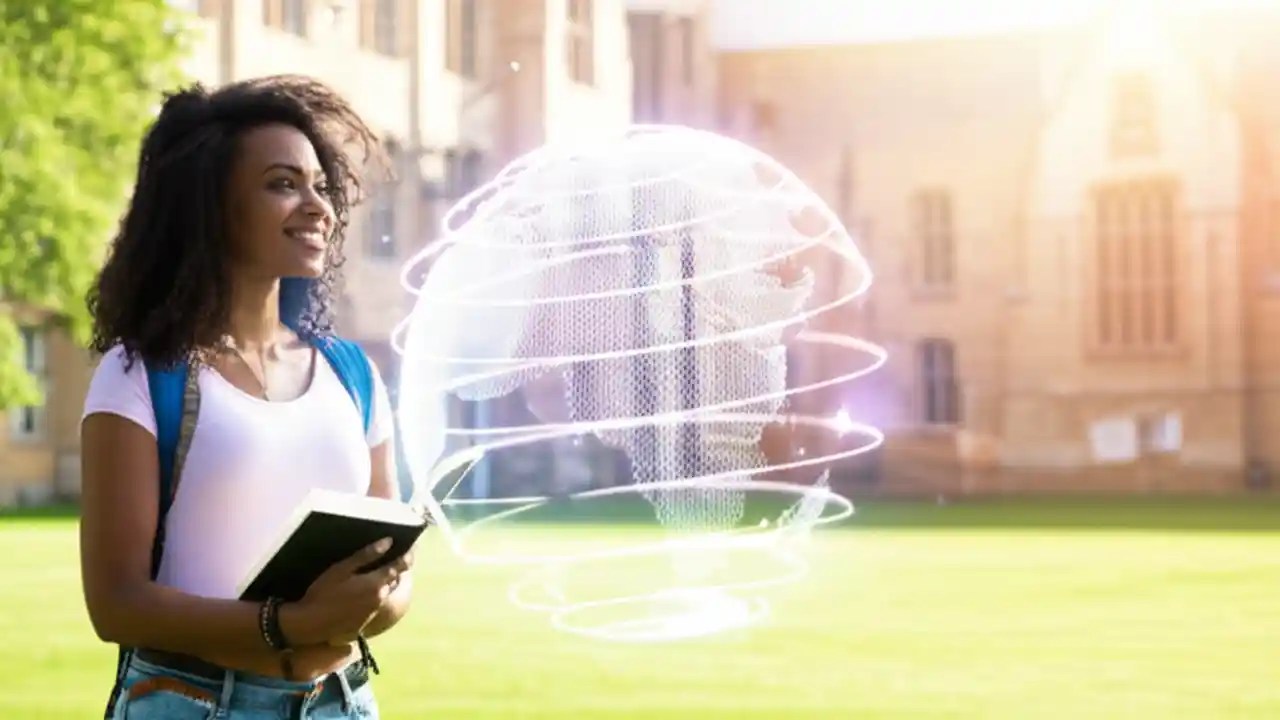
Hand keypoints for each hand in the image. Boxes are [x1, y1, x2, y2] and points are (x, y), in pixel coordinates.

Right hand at [279, 538, 409, 646]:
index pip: (400, 566)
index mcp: (377, 583)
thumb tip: (389, 541)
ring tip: (375, 574)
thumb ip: (367, 555)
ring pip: (385, 593)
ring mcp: (374, 612)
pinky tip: (360, 593)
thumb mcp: (342, 568)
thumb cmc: (323, 592)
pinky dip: (374, 596)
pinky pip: (375, 604)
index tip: (413, 546)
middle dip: (395, 569)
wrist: (310, 624)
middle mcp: (380, 598)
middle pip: (394, 580)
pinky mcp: (366, 622)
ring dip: (385, 583)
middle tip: (391, 558)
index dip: (408, 555)